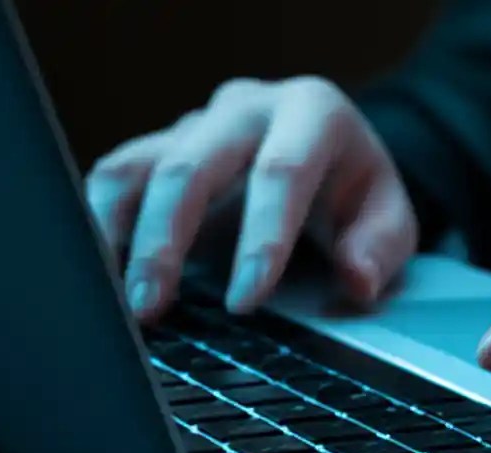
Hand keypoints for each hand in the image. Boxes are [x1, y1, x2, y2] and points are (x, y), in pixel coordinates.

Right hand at [86, 76, 416, 320]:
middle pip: (192, 165)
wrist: (331, 155)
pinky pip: (117, 178)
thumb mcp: (391, 220)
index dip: (260, 239)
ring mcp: (197, 124)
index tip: (244, 301)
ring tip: (118, 300)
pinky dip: (100, 226)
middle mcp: (247, 109)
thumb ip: (380, 249)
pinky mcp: (161, 146)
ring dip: (120, 236)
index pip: (280, 173)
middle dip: (166, 239)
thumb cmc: (357, 192)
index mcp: (313, 113)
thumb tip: (357, 280)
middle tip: (151, 305)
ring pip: (141, 168)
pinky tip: (99, 276)